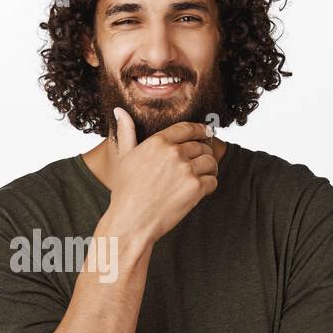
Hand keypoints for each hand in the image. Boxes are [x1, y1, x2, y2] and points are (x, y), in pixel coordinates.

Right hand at [103, 108, 218, 245]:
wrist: (131, 221)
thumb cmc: (125, 192)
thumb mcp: (124, 158)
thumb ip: (126, 132)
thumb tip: (119, 111)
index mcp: (158, 141)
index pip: (187, 128)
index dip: (200, 129)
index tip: (206, 132)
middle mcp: (173, 152)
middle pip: (201, 146)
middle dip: (204, 154)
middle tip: (201, 163)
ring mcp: (186, 170)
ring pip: (210, 162)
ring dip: (210, 169)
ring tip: (203, 176)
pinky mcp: (196, 188)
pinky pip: (213, 181)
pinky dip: (209, 186)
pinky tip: (200, 191)